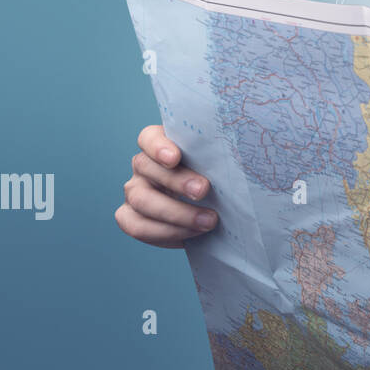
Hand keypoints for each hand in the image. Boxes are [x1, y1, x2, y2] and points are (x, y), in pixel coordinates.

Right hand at [115, 125, 217, 248]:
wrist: (211, 210)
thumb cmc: (216, 179)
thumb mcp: (218, 165)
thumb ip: (218, 159)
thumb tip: (238, 160)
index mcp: (160, 144)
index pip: (149, 138)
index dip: (158, 146)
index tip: (175, 157)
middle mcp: (143, 165)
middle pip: (147, 167)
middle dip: (177, 181)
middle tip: (203, 190)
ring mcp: (135, 191)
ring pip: (142, 200)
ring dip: (176, 213)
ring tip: (208, 220)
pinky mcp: (131, 217)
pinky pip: (139, 226)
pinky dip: (167, 232)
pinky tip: (193, 232)